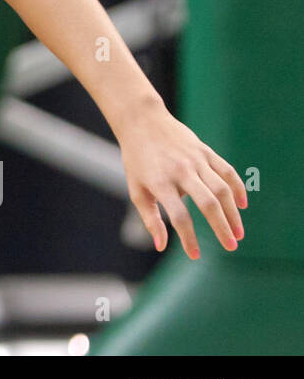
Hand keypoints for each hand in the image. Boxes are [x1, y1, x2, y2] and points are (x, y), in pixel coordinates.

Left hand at [117, 110, 247, 258]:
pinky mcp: (205, 151)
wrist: (142, 122)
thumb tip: (161, 246)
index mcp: (160, 182)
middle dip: (221, 227)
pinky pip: (227, 171)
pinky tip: (242, 205)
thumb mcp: (136, 189)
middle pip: (207, 203)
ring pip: (222, 189)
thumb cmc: (137, 160)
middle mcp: (180, 171)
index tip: (196, 256)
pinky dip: (238, 188)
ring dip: (233, 213)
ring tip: (238, 233)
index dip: (189, 238)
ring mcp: (195, 159)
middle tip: (232, 247)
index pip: (179, 216)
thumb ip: (150, 218)